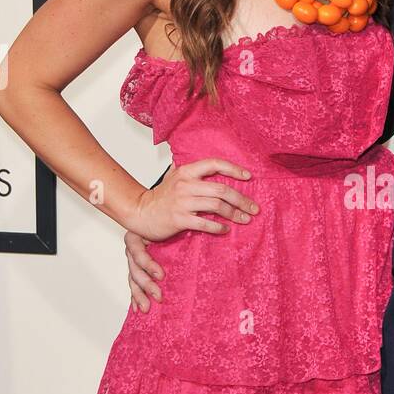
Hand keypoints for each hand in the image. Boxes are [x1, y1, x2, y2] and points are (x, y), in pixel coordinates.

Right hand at [125, 158, 257, 311]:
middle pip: (221, 189)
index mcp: (186, 172)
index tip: (248, 176)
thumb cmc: (160, 197)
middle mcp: (185, 185)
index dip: (233, 169)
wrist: (139, 212)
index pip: (214, 164)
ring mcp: (182, 202)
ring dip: (234, 214)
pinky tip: (225, 229)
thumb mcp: (174, 178)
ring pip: (216, 206)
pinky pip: (205, 223)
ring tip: (244, 220)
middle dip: (242, 199)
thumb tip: (211, 168)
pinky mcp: (179, 219)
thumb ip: (191, 172)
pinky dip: (218, 227)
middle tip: (254, 208)